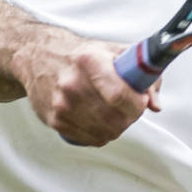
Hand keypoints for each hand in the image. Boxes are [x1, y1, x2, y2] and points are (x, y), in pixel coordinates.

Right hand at [13, 39, 160, 145]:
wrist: (36, 56)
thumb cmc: (79, 54)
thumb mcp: (112, 52)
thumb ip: (142, 74)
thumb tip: (155, 104)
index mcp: (89, 61)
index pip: (118, 94)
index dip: (137, 103)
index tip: (141, 101)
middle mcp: (72, 84)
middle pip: (115, 118)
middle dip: (130, 116)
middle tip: (129, 107)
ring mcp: (61, 105)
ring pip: (105, 133)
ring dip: (117, 126)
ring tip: (113, 111)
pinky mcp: (54, 120)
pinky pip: (90, 139)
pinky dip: (101, 133)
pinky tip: (98, 118)